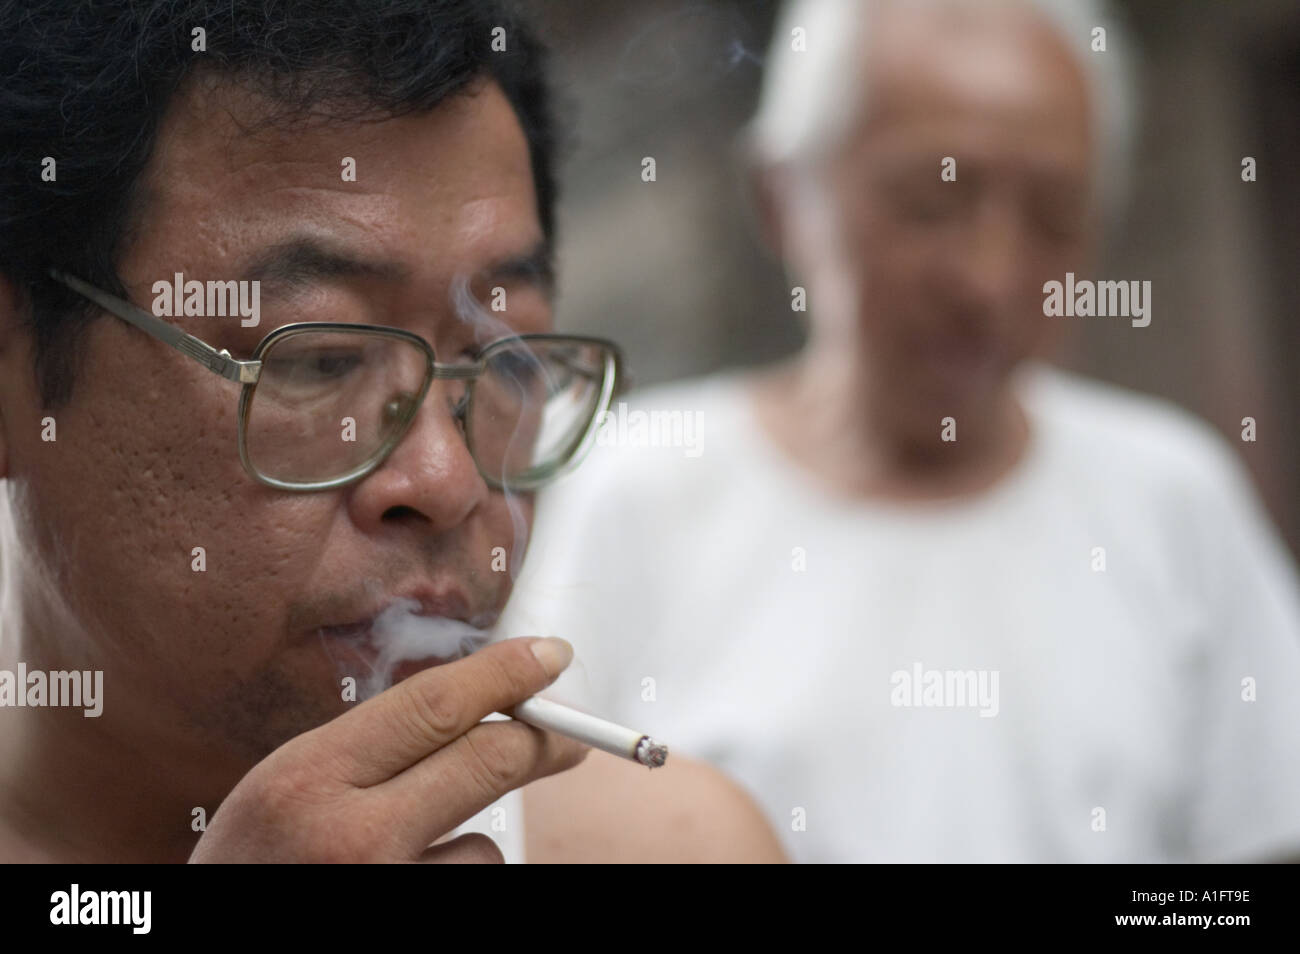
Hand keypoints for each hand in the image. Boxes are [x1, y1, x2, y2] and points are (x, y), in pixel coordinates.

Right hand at [189, 636, 584, 862]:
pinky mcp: (417, 927)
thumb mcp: (284, 791)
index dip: (506, 674)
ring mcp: (389, 894)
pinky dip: (453, 888)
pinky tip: (404, 892)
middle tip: (568, 734)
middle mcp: (351, 838)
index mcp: (306, 780)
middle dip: (542, 739)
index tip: (549, 656)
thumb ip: (371, 752)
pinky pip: (473, 891)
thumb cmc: (253, 869)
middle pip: (489, 762)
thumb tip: (479, 711)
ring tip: (398, 867)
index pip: (435, 705)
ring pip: (486, 848)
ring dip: (466, 849)